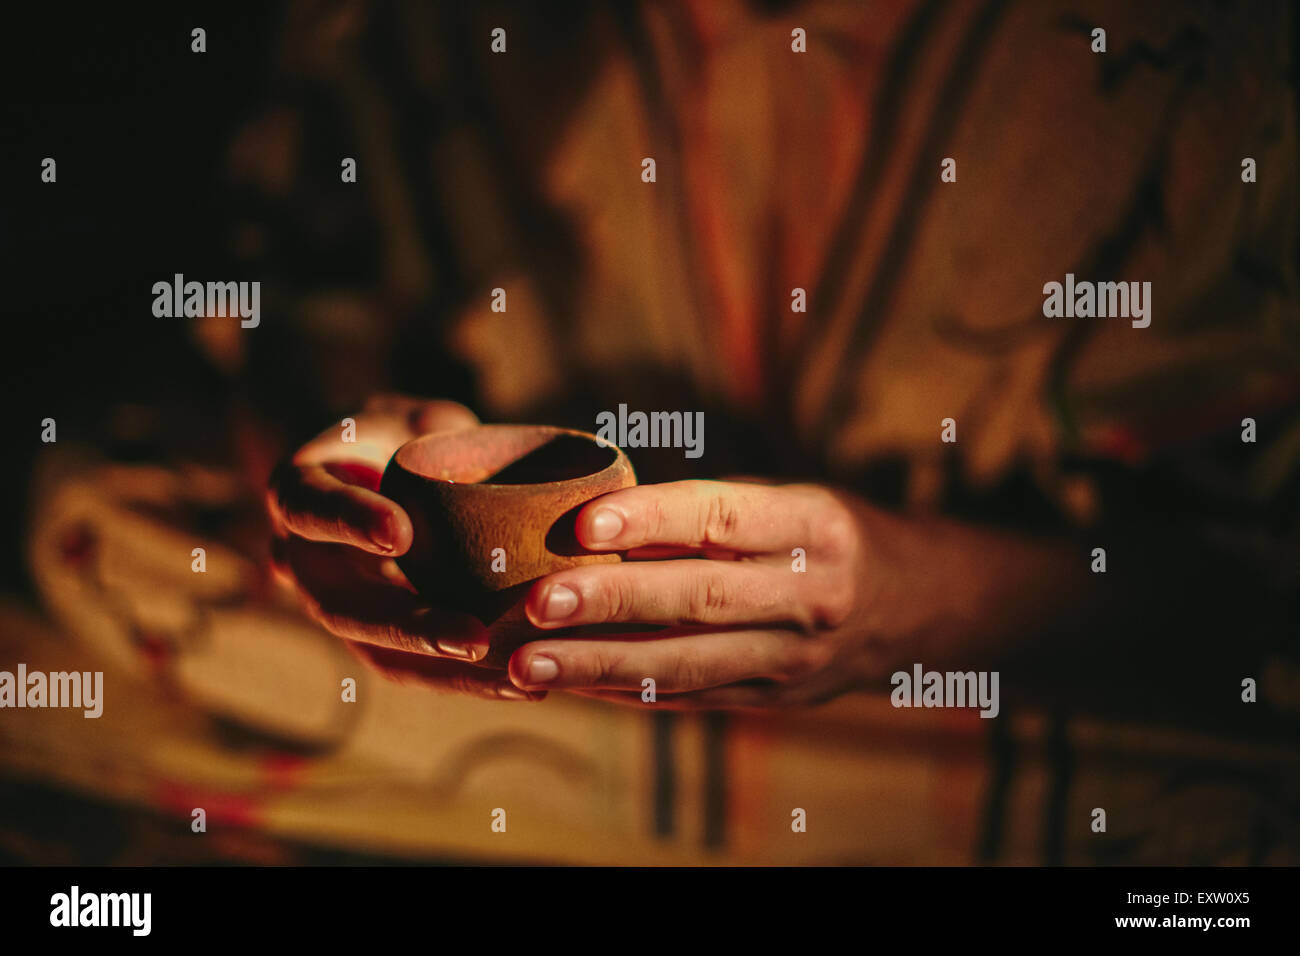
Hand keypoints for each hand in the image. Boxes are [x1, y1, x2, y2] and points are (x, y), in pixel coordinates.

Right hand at [267, 394, 546, 700]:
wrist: (382, 469)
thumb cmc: (403, 434)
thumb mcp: (410, 418)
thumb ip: (437, 431)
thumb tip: (480, 444)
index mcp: (298, 491)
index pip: (310, 506)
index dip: (349, 520)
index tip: (399, 531)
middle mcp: (303, 559)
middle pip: (343, 606)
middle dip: (409, 627)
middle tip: (473, 637)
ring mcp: (337, 606)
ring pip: (375, 652)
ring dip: (443, 670)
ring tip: (511, 677)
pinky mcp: (374, 637)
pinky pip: (411, 669)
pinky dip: (463, 681)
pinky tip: (522, 686)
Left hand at [505, 480, 883, 708]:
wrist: (915, 607)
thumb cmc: (828, 534)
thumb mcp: (788, 500)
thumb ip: (707, 512)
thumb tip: (595, 517)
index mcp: (814, 525)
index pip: (724, 518)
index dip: (653, 519)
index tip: (582, 522)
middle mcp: (809, 595)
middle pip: (700, 599)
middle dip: (612, 601)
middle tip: (535, 602)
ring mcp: (793, 658)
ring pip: (688, 664)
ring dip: (601, 664)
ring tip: (528, 662)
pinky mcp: (774, 700)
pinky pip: (690, 698)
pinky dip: (624, 691)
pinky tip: (567, 682)